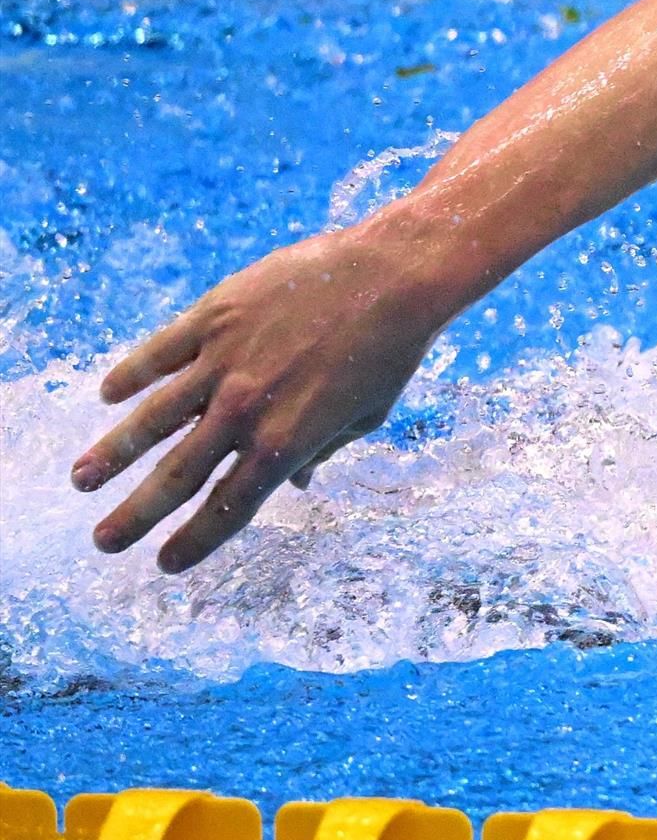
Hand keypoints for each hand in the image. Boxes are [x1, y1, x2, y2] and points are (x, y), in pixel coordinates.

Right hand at [72, 220, 454, 571]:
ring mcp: (224, 362)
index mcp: (287, 443)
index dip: (195, 540)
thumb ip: (321, 451)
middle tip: (104, 543)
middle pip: (178, 476)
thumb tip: (294, 485)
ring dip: (112, 453)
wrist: (391, 275)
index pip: (228, 507)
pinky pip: (160, 352)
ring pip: (152, 418)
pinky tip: (109, 394)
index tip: (167, 564)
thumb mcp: (364, 416)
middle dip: (136, 515)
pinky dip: (131, 375)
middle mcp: (246, 410)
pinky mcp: (214, 317)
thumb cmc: (390, 351)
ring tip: (82, 480)